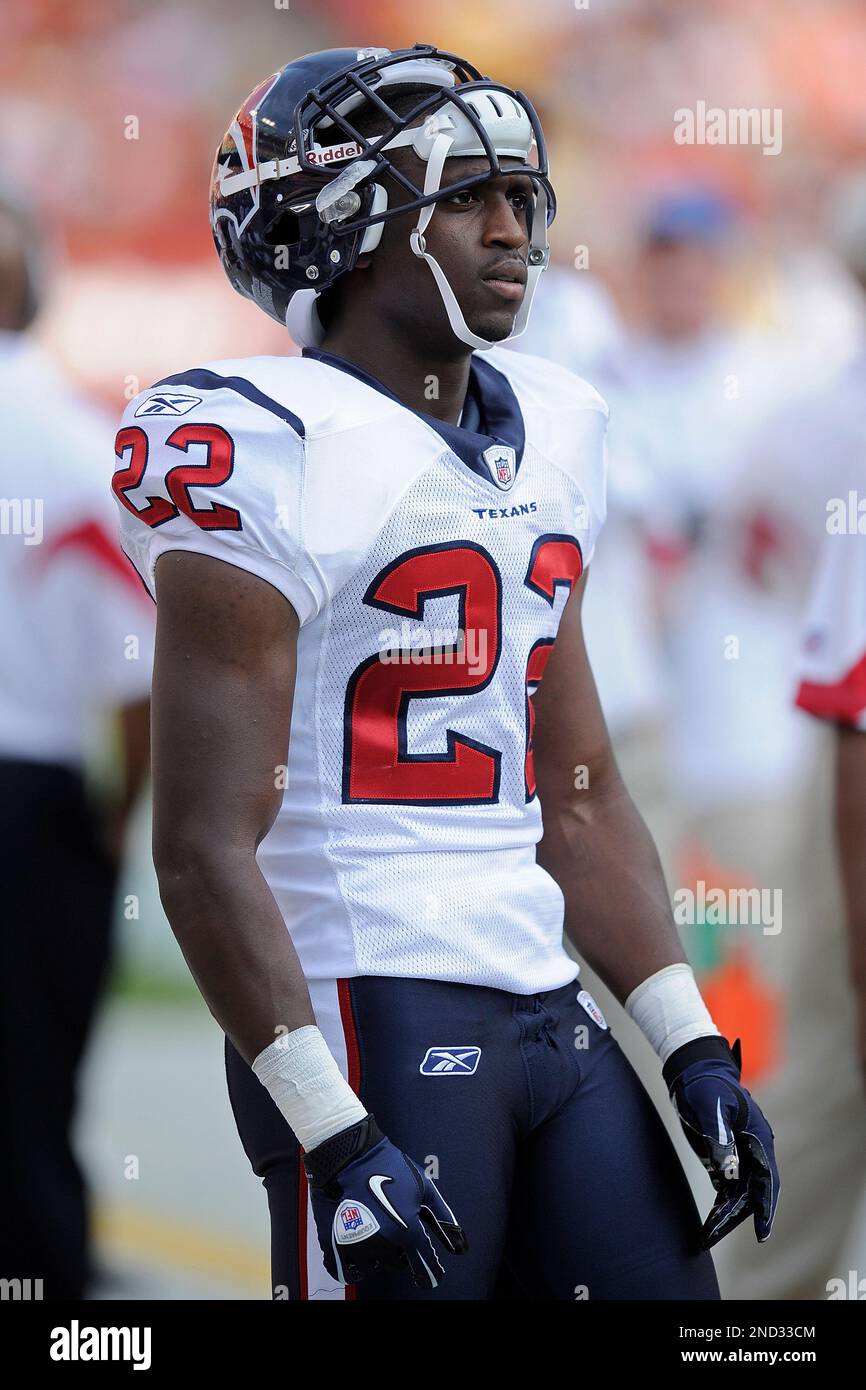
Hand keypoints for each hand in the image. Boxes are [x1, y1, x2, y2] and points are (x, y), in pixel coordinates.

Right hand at [304, 1114, 467, 1287]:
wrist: (349, 1156)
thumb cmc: (389, 1167)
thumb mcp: (423, 1186)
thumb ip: (442, 1216)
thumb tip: (459, 1244)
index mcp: (407, 1232)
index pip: (426, 1268)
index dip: (432, 1272)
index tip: (433, 1273)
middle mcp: (384, 1246)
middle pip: (399, 1263)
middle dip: (401, 1250)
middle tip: (395, 1226)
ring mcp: (358, 1248)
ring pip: (375, 1266)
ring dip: (377, 1254)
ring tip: (374, 1228)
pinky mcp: (335, 1247)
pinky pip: (347, 1272)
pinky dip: (354, 1266)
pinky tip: (357, 1248)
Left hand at [663, 1034, 779, 1249]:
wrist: (692, 1072)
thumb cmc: (706, 1085)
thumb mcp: (710, 1107)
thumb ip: (720, 1139)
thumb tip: (730, 1173)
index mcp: (757, 1137)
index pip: (767, 1178)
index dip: (766, 1206)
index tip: (761, 1231)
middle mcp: (752, 1150)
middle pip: (752, 1191)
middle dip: (739, 1216)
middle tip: (716, 1235)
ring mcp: (737, 1155)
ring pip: (738, 1192)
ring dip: (726, 1213)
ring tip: (707, 1235)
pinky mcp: (721, 1157)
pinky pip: (724, 1186)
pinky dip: (719, 1204)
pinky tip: (709, 1221)